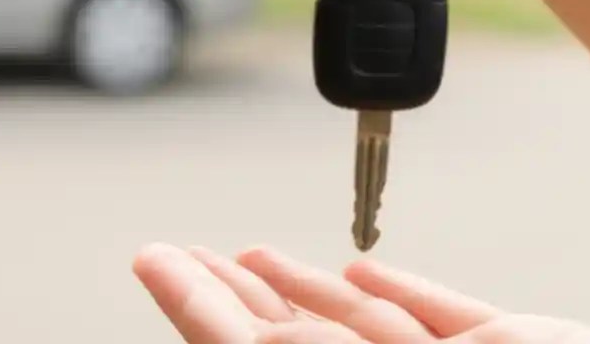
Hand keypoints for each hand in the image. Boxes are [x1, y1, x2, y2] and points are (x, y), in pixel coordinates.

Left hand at [132, 243, 589, 342]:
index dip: (193, 305)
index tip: (152, 257)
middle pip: (286, 341)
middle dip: (224, 297)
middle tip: (170, 254)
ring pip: (356, 330)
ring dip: (296, 291)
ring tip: (244, 258)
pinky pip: (436, 319)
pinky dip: (394, 293)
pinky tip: (358, 272)